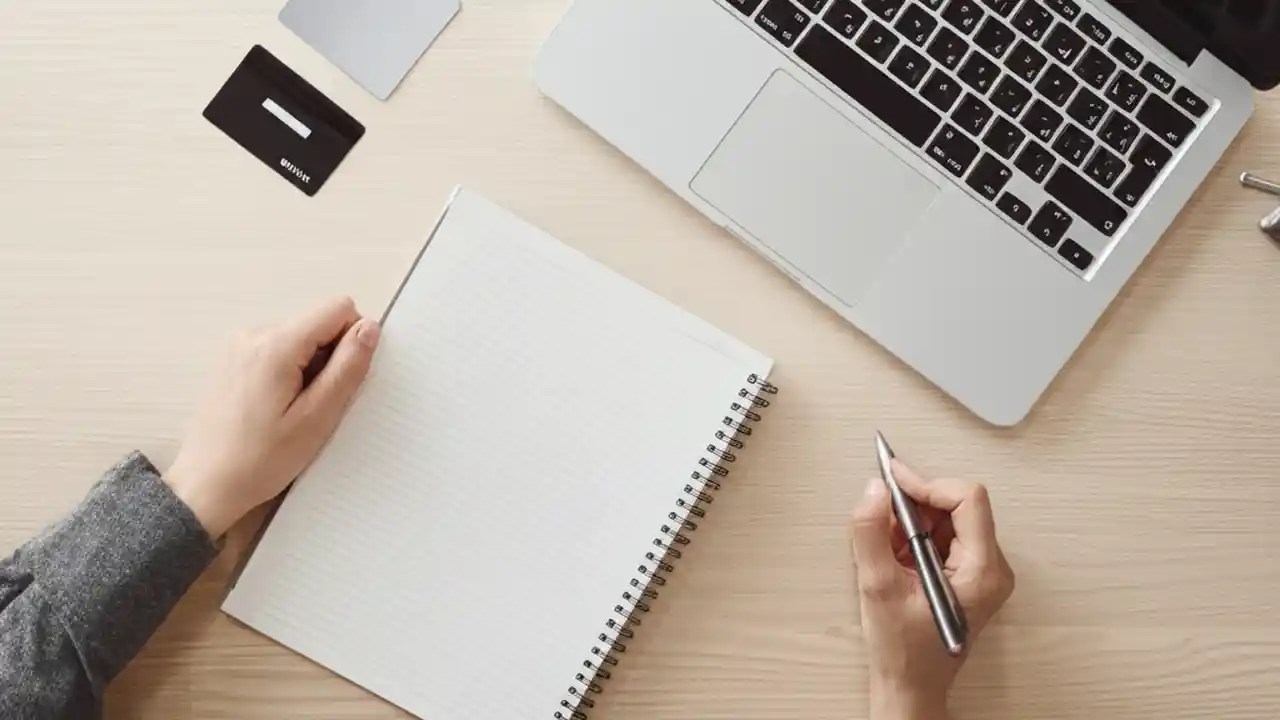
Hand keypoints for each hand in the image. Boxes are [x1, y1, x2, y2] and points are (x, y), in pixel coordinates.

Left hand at [164, 297, 380, 537]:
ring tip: (294, 410)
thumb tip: (370, 328)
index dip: (353, 339)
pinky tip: (276, 407)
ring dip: (309, 367)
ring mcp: (238, 344)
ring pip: (299, 337)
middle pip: (317, 322)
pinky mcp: (232, 359)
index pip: (338, 308)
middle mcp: (254, 333)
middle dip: (329, 357)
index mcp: (276, 344)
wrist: (206, 485)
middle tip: (316, 405)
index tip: (342, 380)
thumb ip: (347, 368)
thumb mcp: (317, 418)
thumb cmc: (262, 460)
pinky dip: (289, 371)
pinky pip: (278, 349)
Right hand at [849, 460, 1014, 719]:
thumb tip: (873, 489)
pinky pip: (945, 535)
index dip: (927, 483)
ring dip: (913, 522)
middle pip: (958, 505)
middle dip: (916, 505)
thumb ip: (871, 533)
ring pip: (949, 518)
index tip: (892, 479)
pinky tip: (897, 559)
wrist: (911, 687)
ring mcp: (983, 571)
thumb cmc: (902, 650)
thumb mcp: (878, 588)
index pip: (967, 499)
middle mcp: (993, 567)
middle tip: (882, 519)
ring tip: (887, 550)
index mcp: (982, 571)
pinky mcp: (970, 574)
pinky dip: (916, 536)